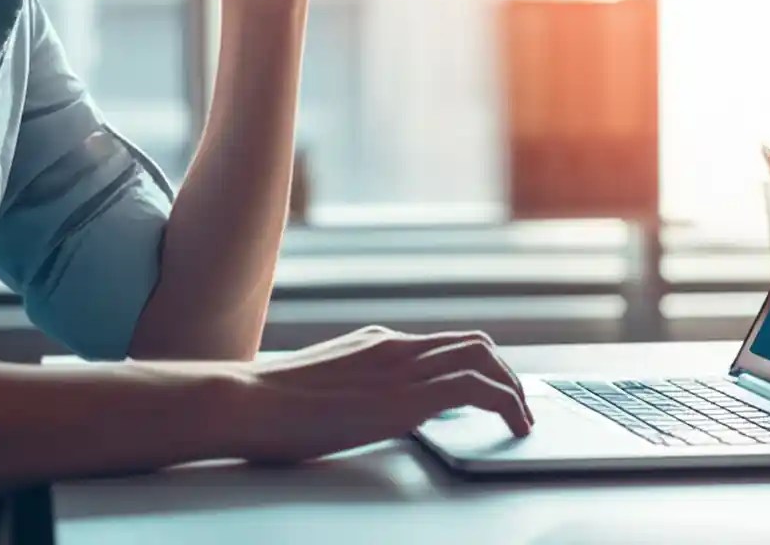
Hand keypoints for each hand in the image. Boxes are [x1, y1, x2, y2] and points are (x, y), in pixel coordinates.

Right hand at [227, 327, 534, 462]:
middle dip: (503, 373)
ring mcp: (402, 368)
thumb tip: (359, 410)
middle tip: (517, 406)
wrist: (246, 402)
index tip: (489, 390)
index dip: (474, 365)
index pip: (441, 343)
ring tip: (523, 420)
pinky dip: (506, 403)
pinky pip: (476, 388)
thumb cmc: (267, 406)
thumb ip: (350, 388)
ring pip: (483, 357)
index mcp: (375, 342)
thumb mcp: (319, 386)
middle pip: (472, 343)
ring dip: (513, 389)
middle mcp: (395, 346)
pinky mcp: (406, 397)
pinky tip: (515, 427)